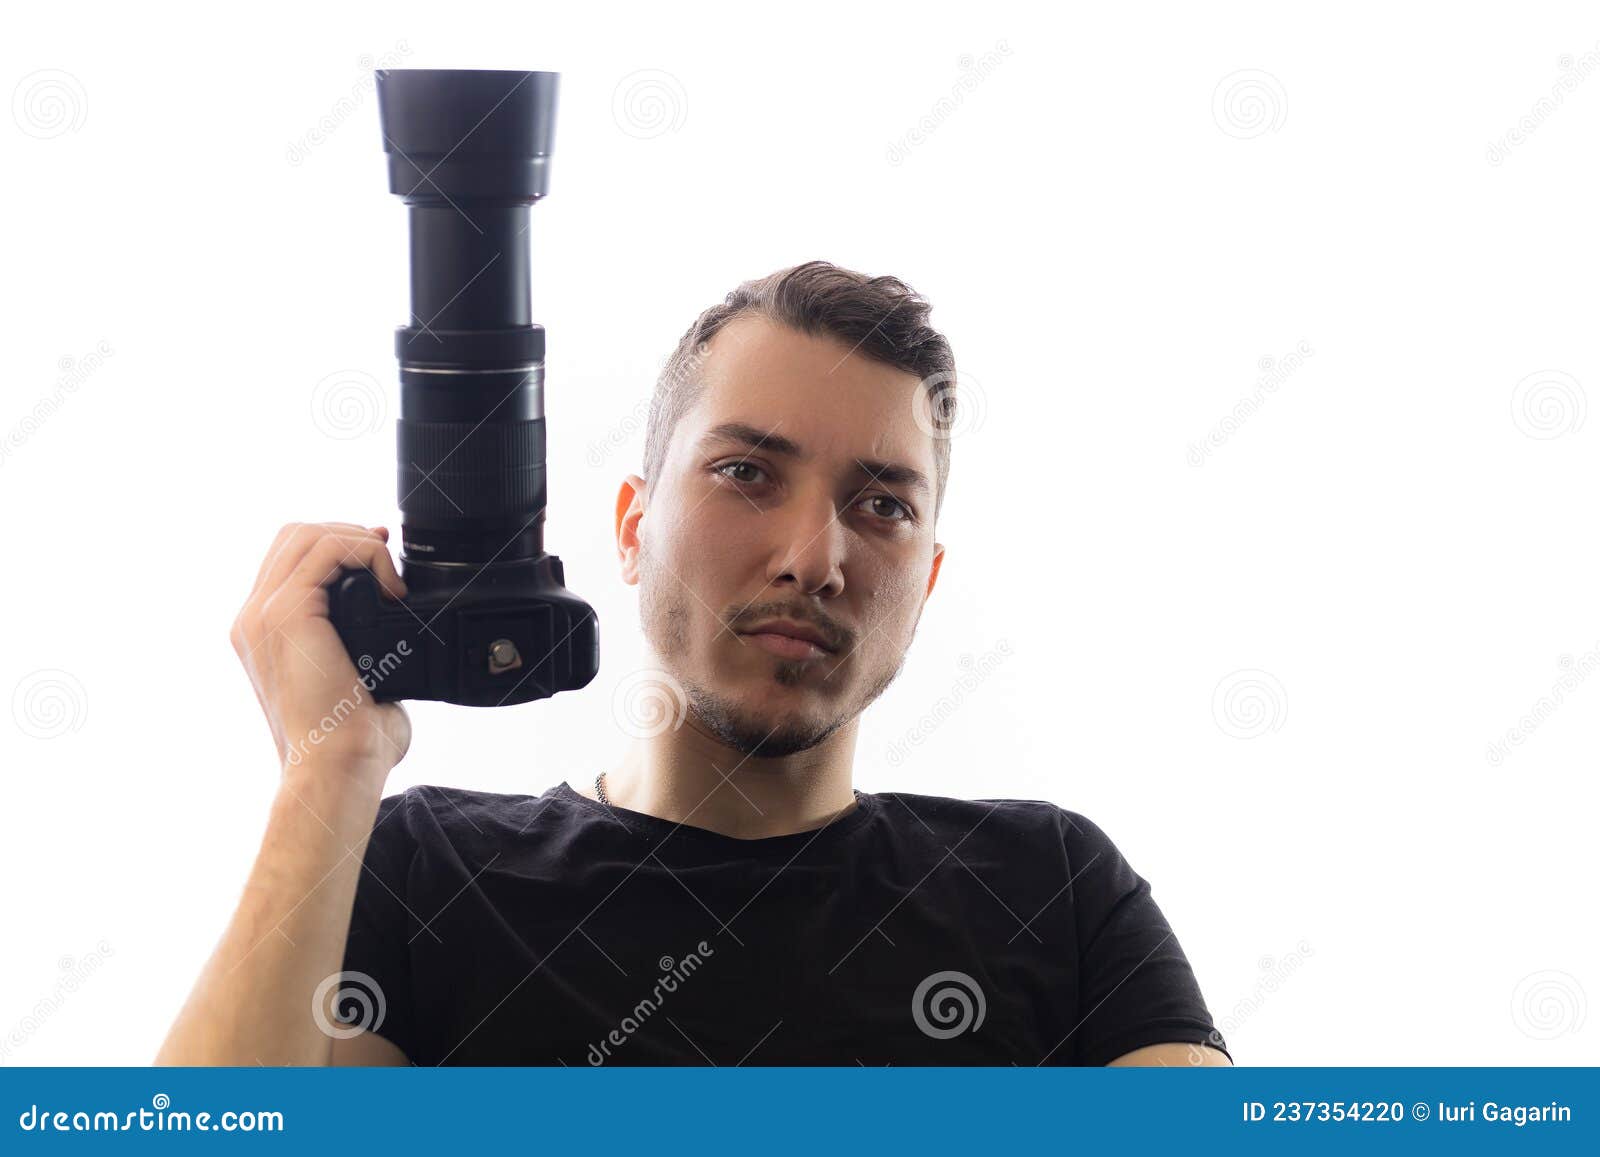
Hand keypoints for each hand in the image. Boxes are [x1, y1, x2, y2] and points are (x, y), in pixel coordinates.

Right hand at [230, 522, 411, 784]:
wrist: (335, 768)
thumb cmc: (351, 739)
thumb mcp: (354, 679)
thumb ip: (361, 645)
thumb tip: (397, 626)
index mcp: (263, 633)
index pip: (289, 558)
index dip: (337, 544)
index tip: (382, 558)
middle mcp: (254, 619)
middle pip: (293, 535)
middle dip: (346, 535)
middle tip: (387, 565)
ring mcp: (264, 614)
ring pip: (306, 534)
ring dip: (357, 541)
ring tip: (389, 578)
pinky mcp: (287, 614)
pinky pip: (326, 550)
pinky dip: (365, 553)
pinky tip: (390, 589)